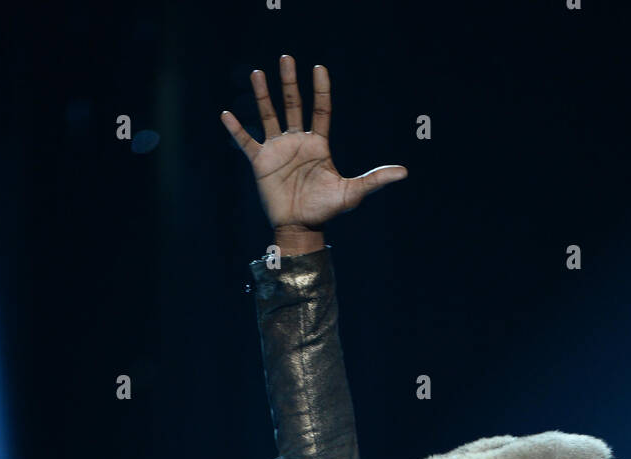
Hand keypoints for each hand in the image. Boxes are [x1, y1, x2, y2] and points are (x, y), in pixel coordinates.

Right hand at [220, 55, 407, 234]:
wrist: (301, 227)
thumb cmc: (326, 210)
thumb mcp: (353, 193)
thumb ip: (376, 179)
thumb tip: (404, 172)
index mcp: (318, 145)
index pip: (320, 110)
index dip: (321, 90)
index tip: (319, 68)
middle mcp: (297, 142)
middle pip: (293, 105)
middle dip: (290, 82)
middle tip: (287, 58)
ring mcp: (278, 150)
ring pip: (269, 115)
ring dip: (263, 94)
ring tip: (258, 72)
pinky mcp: (261, 162)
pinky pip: (245, 141)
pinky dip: (236, 129)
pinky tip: (226, 114)